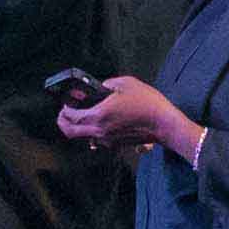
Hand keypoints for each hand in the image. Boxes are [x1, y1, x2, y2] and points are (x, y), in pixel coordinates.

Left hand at [56, 74, 193, 157]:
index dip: (64, 109)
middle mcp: (99, 131)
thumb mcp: (126, 84)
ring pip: (83, 137)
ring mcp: (107, 141)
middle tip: (64, 113)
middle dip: (63, 122)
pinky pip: (96, 140)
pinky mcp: (116, 145)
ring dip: (78, 127)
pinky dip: (91, 132)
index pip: (71, 117)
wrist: (165, 124)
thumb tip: (100, 88)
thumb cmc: (147, 103)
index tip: (66, 103)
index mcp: (99, 115)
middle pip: (70, 132)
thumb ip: (107, 84)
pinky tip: (99, 122)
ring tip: (82, 115)